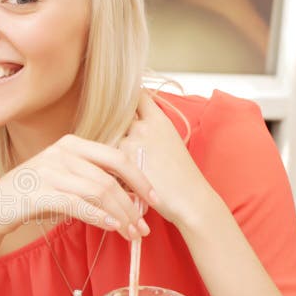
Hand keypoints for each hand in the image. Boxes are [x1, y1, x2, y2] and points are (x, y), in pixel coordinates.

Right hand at [0, 134, 156, 239]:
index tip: (155, 199)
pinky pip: (78, 204)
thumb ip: (91, 180)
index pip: (116, 157)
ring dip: (119, 215)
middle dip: (133, 203)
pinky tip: (112, 228)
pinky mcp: (40, 192)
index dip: (140, 178)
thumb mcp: (64, 180)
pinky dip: (98, 217)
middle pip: (110, 177)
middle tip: (144, 227)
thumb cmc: (34, 195)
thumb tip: (130, 197)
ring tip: (131, 233)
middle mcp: (61, 152)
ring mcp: (50, 170)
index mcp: (71, 144)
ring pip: (98, 192)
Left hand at [119, 95, 217, 227]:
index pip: (137, 95)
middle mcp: (143, 127)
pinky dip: (107, 165)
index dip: (127, 98)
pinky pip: (105, 158)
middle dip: (111, 125)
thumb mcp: (170, 141)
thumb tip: (129, 122)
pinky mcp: (121, 164)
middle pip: (115, 116)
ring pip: (106, 138)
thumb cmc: (182, 175)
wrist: (190, 200)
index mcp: (158, 120)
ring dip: (107, 147)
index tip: (121, 105)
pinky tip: (114, 175)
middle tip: (109, 136)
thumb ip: (150, 128)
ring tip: (111, 161)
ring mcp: (130, 143)